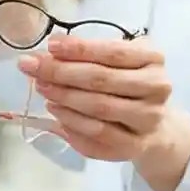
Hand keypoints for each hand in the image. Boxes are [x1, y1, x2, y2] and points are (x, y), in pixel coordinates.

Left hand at [22, 34, 189, 180]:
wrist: (152, 123)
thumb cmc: (127, 81)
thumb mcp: (116, 59)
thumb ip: (89, 53)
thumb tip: (51, 50)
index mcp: (152, 59)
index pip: (113, 52)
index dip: (79, 49)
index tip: (50, 45)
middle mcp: (157, 88)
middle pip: (102, 80)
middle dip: (61, 72)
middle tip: (32, 67)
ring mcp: (148, 119)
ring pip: (99, 108)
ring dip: (64, 97)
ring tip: (41, 87)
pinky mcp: (135, 145)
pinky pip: (97, 134)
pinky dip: (71, 122)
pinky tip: (54, 110)